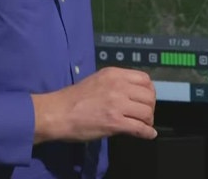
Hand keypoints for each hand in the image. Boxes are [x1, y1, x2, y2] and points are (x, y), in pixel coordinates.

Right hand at [32, 67, 157, 142]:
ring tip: (143, 124)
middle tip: (145, 115)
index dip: (149, 91)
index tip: (145, 100)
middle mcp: (119, 86)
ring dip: (148, 120)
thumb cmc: (74, 98)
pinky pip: (139, 128)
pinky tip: (148, 134)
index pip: (145, 79)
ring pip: (147, 112)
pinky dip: (147, 132)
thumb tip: (132, 95)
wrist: (58, 113)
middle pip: (149, 95)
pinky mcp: (115, 122)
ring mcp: (117, 104)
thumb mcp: (98, 80)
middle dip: (150, 107)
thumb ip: (116, 84)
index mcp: (114, 74)